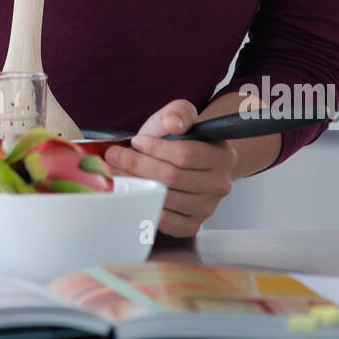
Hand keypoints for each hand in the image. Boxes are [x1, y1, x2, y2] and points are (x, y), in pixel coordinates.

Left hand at [104, 99, 237, 238]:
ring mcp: (208, 208)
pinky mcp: (192, 226)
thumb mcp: (179, 115)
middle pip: (172, 178)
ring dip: (135, 184)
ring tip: (118, 170)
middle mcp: (220, 185)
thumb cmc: (179, 139)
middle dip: (137, 164)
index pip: (185, 155)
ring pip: (165, 198)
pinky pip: (165, 221)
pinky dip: (144, 206)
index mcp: (223, 156)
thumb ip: (178, 112)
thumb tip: (174, 124)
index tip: (136, 140)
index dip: (155, 148)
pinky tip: (131, 191)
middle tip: (114, 155)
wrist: (182, 162)